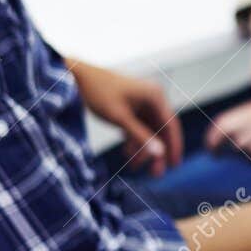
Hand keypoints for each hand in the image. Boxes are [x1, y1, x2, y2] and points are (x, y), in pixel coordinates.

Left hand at [68, 60, 181, 175]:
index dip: (174, 146)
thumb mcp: (120, 118)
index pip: (171, 125)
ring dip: (143, 148)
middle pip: (160, 129)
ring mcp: (142, 102)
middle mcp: (152, 98)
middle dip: (157, 151)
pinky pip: (138, 127)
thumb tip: (160, 153)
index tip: (174, 165)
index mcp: (155, 96)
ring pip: (149, 130)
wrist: (76, 76)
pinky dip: (134, 140)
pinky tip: (127, 154)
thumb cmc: (98, 92)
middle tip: (155, 173)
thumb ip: (141, 136)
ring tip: (135, 166)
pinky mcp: (131, 106)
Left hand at [205, 99, 250, 157]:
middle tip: (216, 155)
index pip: (222, 122)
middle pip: (230, 135)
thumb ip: (244, 121)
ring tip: (247, 149)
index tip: (210, 148)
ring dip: (241, 150)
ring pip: (243, 144)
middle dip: (218, 146)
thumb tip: (223, 137)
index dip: (212, 136)